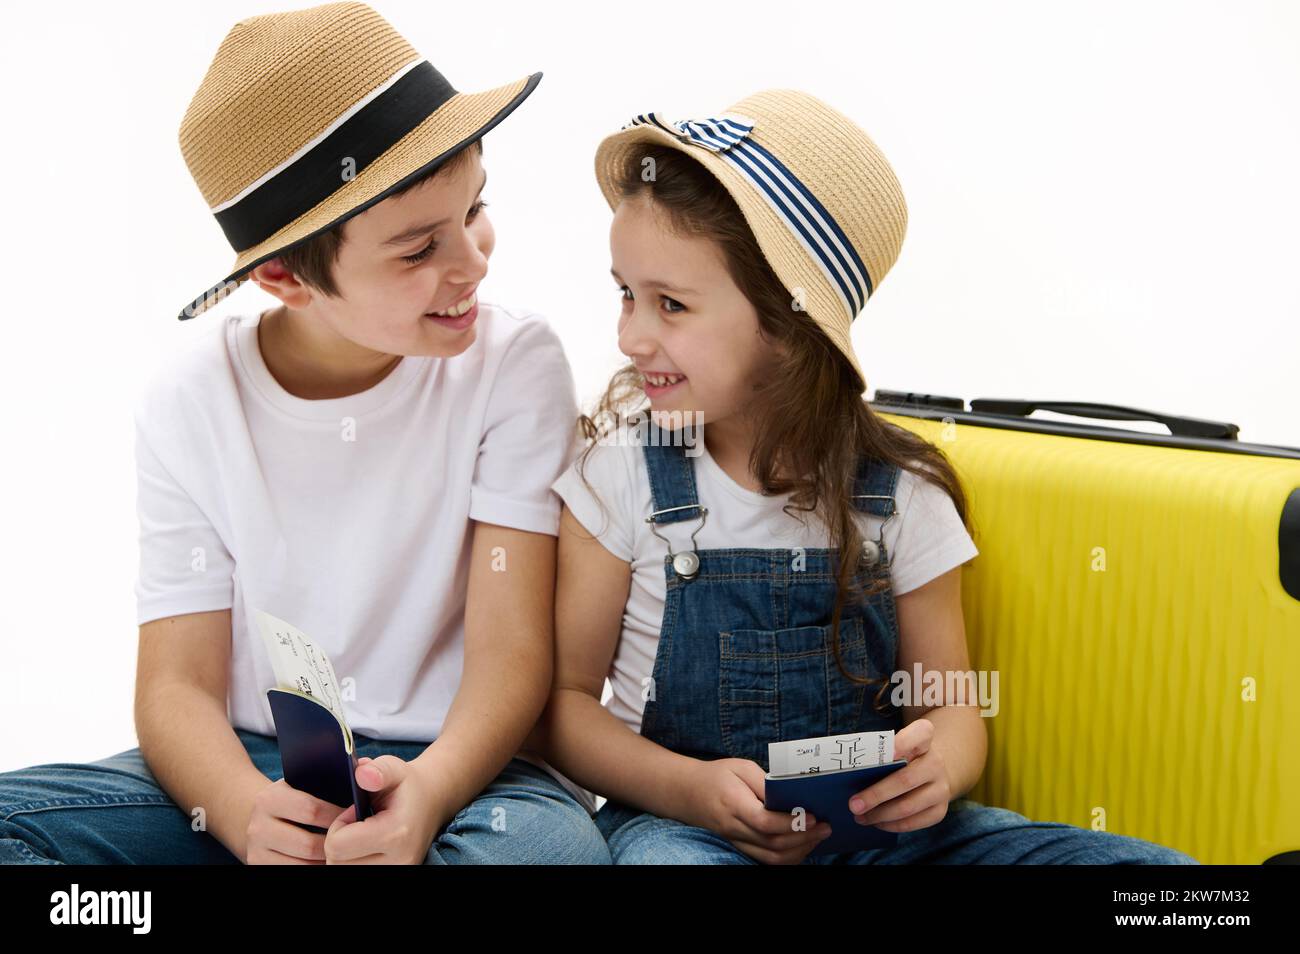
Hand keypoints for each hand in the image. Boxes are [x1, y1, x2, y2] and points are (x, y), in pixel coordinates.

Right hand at [244, 778, 348, 863]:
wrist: (265, 818)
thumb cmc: (298, 798)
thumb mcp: (304, 783)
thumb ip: (329, 778)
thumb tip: (364, 771)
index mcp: (270, 798)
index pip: (311, 810)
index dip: (339, 816)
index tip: (358, 818)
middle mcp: (258, 825)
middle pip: (308, 844)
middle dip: (335, 843)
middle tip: (355, 841)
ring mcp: (256, 850)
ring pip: (303, 864)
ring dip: (327, 860)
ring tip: (347, 853)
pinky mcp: (259, 866)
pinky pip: (293, 872)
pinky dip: (315, 869)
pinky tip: (330, 861)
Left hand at [322, 755, 450, 863]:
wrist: (434, 801)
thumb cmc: (408, 785)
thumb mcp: (394, 768)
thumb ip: (377, 770)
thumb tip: (362, 773)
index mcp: (396, 834)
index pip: (337, 845)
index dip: (338, 825)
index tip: (354, 812)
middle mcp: (400, 861)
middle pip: (337, 863)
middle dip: (339, 841)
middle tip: (357, 824)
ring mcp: (399, 871)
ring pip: (343, 871)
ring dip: (345, 855)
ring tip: (361, 836)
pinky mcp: (397, 875)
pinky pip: (355, 873)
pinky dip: (354, 861)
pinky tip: (365, 847)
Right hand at [684, 757, 831, 864]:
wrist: (686, 793)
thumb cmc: (716, 775)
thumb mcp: (740, 767)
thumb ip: (765, 781)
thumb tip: (791, 795)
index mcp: (733, 803)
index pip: (764, 821)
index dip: (791, 823)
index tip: (813, 816)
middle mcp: (734, 827)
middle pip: (772, 843)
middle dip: (804, 838)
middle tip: (825, 827)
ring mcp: (736, 840)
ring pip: (771, 857)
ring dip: (799, 850)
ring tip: (818, 836)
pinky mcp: (740, 846)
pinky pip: (766, 859)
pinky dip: (788, 856)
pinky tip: (802, 844)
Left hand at [848, 718, 950, 832]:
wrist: (930, 771)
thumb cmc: (902, 756)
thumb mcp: (895, 745)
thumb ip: (878, 752)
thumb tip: (850, 774)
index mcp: (924, 738)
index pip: (920, 733)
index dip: (903, 743)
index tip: (888, 752)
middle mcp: (936, 763)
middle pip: (905, 780)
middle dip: (876, 795)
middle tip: (853, 805)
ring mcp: (941, 788)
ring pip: (908, 806)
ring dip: (879, 815)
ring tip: (860, 816)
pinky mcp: (939, 810)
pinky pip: (913, 823)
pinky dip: (891, 825)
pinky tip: (876, 822)